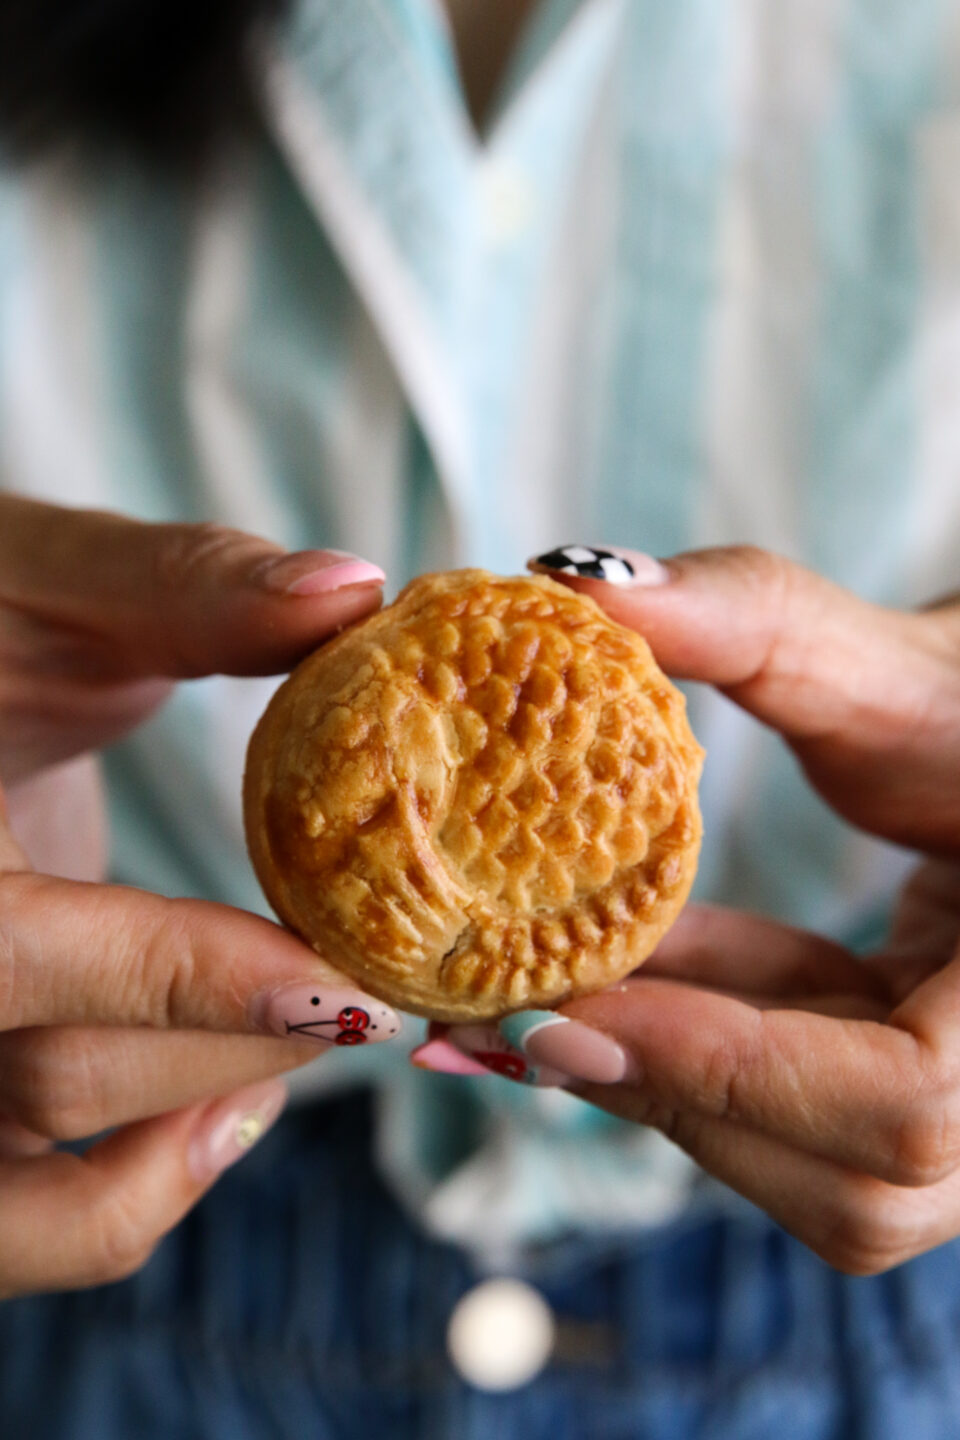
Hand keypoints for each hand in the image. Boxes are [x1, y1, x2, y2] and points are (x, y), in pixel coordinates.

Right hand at [0, 497, 401, 1296]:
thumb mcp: (42, 584)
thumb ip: (183, 589)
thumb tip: (352, 591)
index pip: (10, 952)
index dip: (184, 980)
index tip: (344, 983)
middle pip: (47, 1080)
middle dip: (235, 1046)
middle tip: (377, 991)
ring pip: (26, 1199)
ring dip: (183, 1151)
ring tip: (303, 1054)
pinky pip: (21, 1221)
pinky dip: (127, 1199)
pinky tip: (228, 1103)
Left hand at [429, 545, 959, 1273]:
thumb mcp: (898, 663)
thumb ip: (754, 617)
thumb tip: (568, 573)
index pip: (910, 1099)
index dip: (731, 1070)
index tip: (564, 1018)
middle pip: (863, 1180)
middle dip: (683, 1100)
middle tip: (518, 1023)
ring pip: (831, 1175)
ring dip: (684, 1086)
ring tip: (551, 999)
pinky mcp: (928, 1089)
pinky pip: (811, 1109)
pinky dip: (711, 1051)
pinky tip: (623, 970)